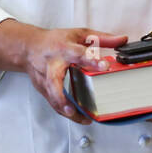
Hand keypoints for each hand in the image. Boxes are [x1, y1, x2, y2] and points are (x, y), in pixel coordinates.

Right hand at [6, 23, 126, 122]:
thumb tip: (122, 39)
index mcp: (63, 49)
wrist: (29, 47)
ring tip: (82, 118)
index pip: (78, 54)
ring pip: (52, 96)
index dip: (91, 60)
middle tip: (73, 107)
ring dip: (65, 108)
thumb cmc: (55, 40)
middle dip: (62, 95)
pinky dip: (64, 111)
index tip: (104, 66)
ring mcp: (45, 79)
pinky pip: (53, 102)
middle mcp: (52, 65)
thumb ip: (102, 38)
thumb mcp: (79, 34)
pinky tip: (78, 117)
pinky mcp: (42, 88)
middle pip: (54, 81)